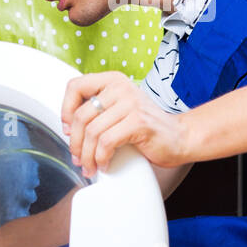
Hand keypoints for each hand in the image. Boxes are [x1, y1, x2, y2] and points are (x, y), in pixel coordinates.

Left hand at [62, 72, 189, 176]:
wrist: (180, 137)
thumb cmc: (148, 128)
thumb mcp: (119, 110)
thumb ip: (98, 111)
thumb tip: (68, 128)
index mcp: (114, 81)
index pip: (75, 87)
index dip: (65, 110)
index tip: (67, 129)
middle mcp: (121, 87)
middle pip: (81, 116)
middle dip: (75, 143)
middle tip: (79, 158)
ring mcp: (131, 103)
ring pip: (92, 132)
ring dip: (87, 156)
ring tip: (90, 166)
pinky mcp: (138, 122)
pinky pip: (106, 143)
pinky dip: (101, 158)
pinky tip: (105, 165)